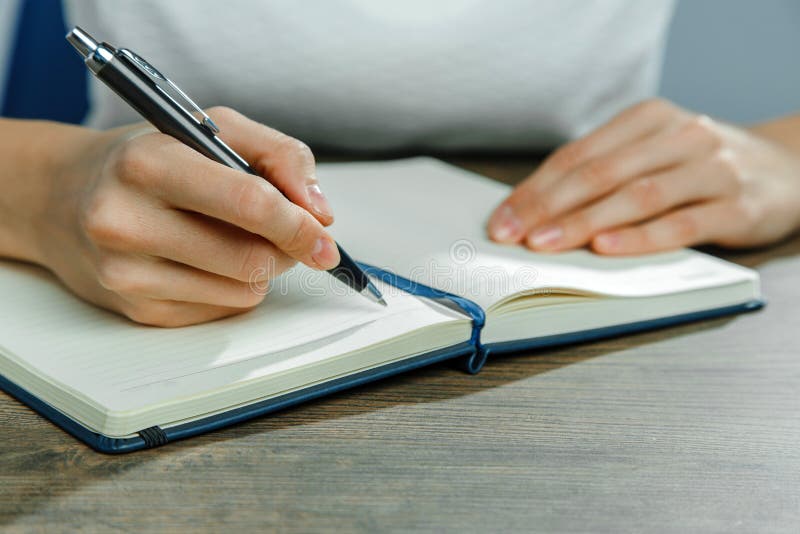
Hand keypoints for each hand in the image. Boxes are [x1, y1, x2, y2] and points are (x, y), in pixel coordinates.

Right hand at [33, 107, 337, 325]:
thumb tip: (320, 212)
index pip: (248, 204)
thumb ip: (280, 155)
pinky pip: (223, 309)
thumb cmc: (147, 159)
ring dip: (262, 267)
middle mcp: (127, 221)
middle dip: (286, 248)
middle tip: (286, 232)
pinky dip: (234, 286)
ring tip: (235, 237)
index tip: (324, 233)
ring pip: (244, 289)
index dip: (299, 223)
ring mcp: (127, 273)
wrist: (61, 198)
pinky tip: (206, 260)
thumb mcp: (212, 129)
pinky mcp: (136, 310)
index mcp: (148, 164)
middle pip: (251, 258)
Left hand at [487, 99, 799, 254]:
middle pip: (600, 173)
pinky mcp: (739, 205)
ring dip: (585, 222)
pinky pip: (683, 222)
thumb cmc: (701, 167)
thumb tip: (535, 210)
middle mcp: (680, 136)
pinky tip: (607, 250)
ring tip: (546, 244)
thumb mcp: (654, 154)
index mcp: (649, 119)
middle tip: (512, 235)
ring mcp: (712, 168)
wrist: (789, 168)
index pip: (578, 155)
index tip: (502, 218)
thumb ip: (605, 174)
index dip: (535, 188)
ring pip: (638, 195)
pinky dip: (641, 238)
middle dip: (548, 206)